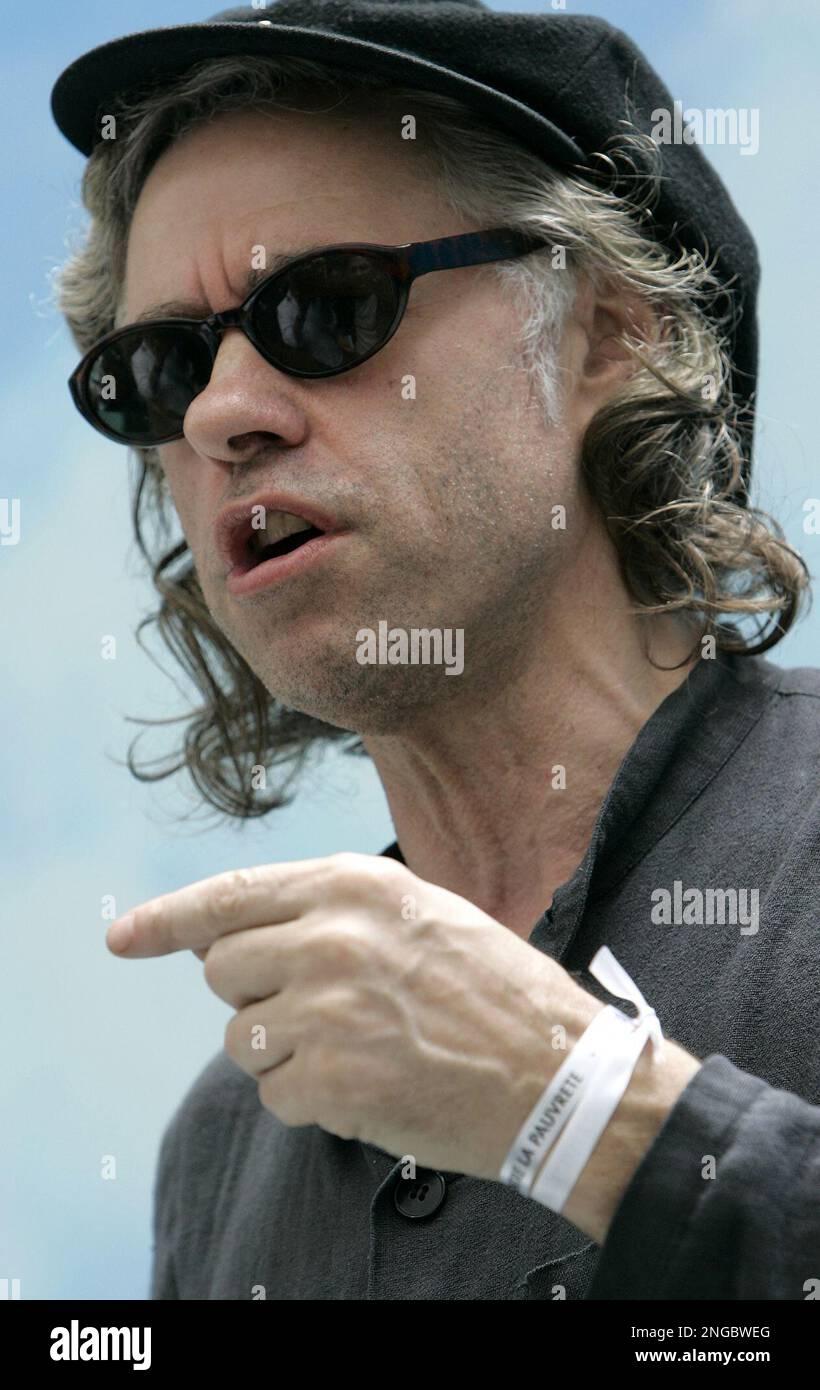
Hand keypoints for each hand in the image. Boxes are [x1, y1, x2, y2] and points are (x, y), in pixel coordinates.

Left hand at [106, 851, 603, 1179]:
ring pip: (240, 1038)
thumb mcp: (417, 913)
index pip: (228, 897)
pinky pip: (274, 1094)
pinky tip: (370, 1084)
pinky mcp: (326, 1080)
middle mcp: (326, 937)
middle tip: (324, 1009)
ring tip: (362, 1048)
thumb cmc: (492, 991)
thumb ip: (326, 911)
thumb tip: (234, 935)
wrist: (558, 1074)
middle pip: (222, 971)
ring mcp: (322, 1010)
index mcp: (349, 884)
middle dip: (256, 994)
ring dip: (285, 1051)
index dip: (165, 919)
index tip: (123, 938)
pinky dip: (309, 1099)